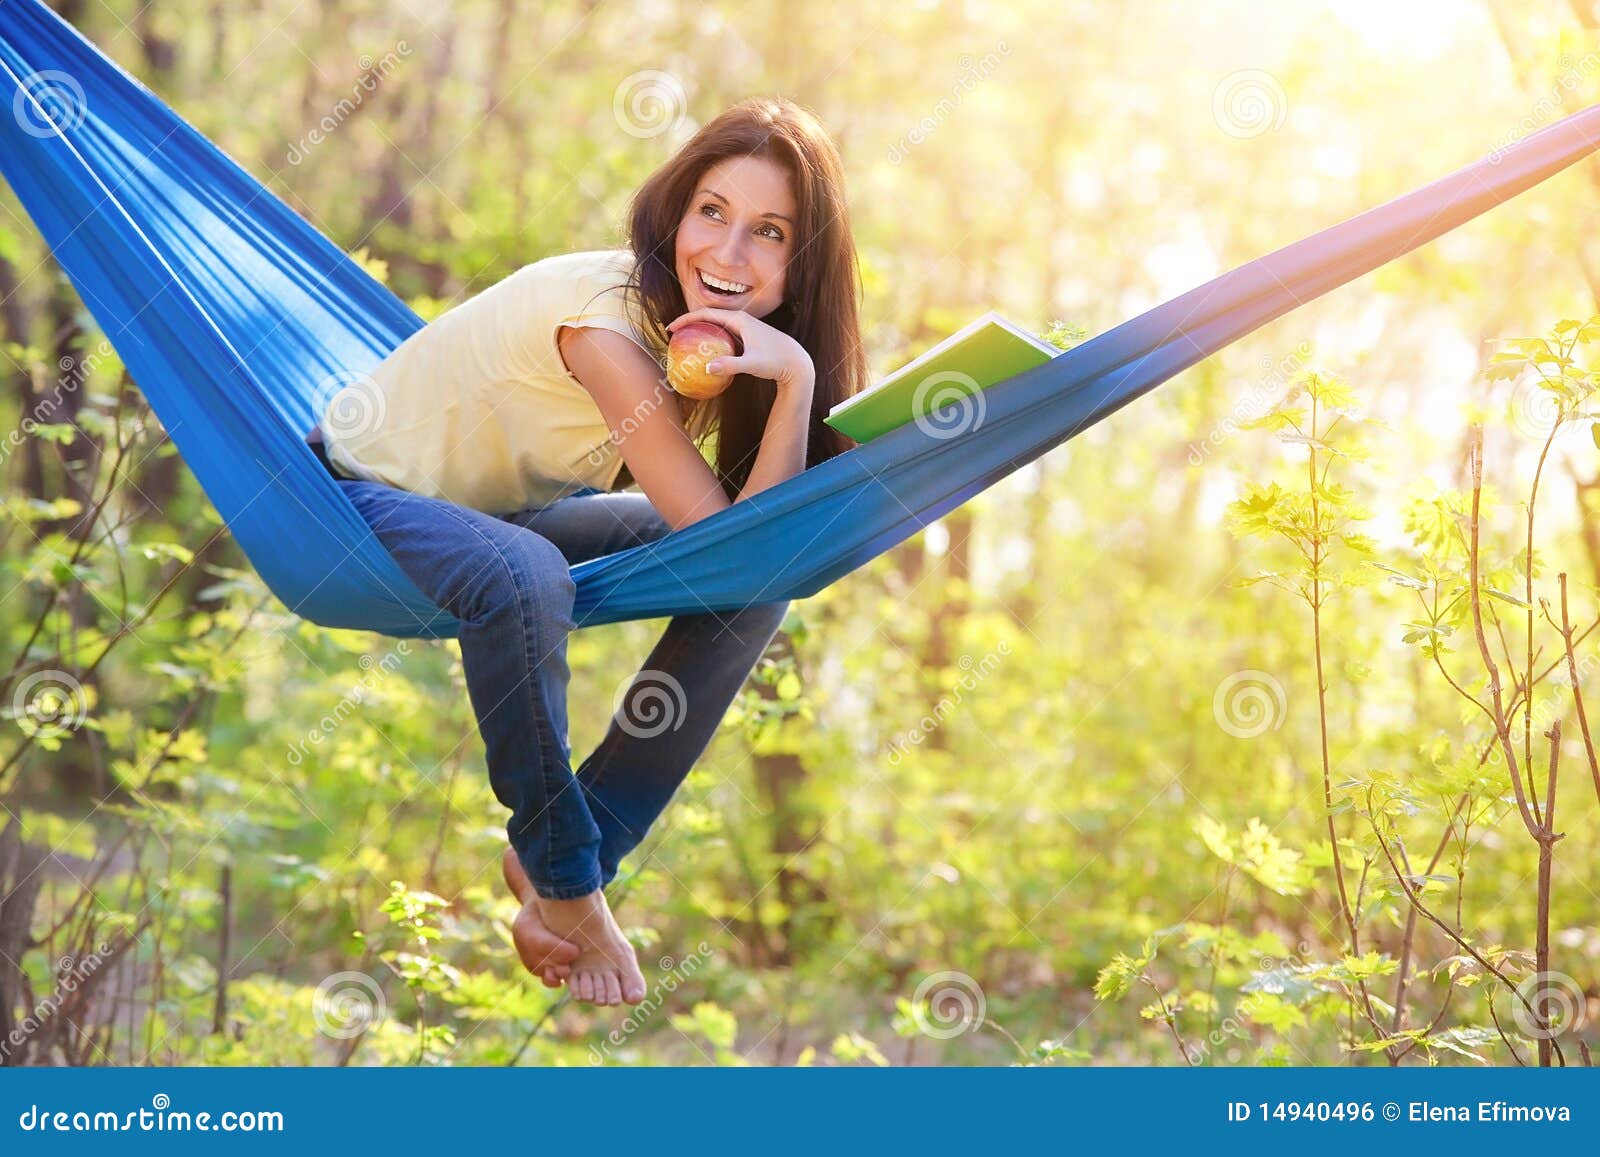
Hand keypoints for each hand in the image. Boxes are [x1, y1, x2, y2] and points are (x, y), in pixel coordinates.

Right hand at [667, 308, 813, 390]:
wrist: (797, 363)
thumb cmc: (777, 361)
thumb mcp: (752, 364)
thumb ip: (731, 366)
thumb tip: (708, 368)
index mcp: (740, 320)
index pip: (706, 314)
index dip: (686, 319)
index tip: (671, 327)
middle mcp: (742, 319)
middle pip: (709, 316)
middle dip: (689, 322)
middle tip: (673, 334)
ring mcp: (745, 327)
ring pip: (717, 325)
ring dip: (700, 329)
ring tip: (685, 340)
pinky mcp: (748, 336)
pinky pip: (724, 334)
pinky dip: (711, 339)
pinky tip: (706, 351)